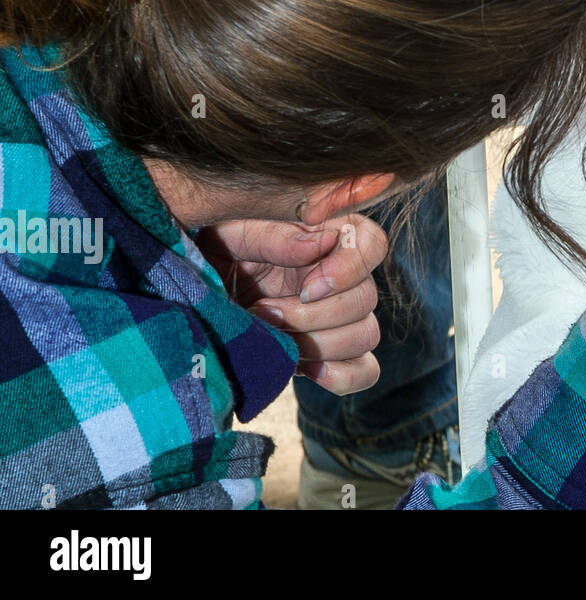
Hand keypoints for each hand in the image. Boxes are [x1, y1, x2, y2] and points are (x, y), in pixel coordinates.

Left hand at [195, 214, 387, 394]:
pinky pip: (364, 371)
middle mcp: (340, 278)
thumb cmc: (213, 254)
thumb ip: (276, 235)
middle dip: (314, 315)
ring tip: (273, 338)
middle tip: (265, 314)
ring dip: (319, 343)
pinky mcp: (328, 356)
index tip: (309, 287)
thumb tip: (321, 242)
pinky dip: (343, 375)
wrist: (189, 299)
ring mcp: (338, 319)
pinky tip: (306, 369)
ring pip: (365, 334)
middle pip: (366, 299)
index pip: (372, 243)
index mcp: (325, 238)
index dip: (352, 268)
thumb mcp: (234, 234)